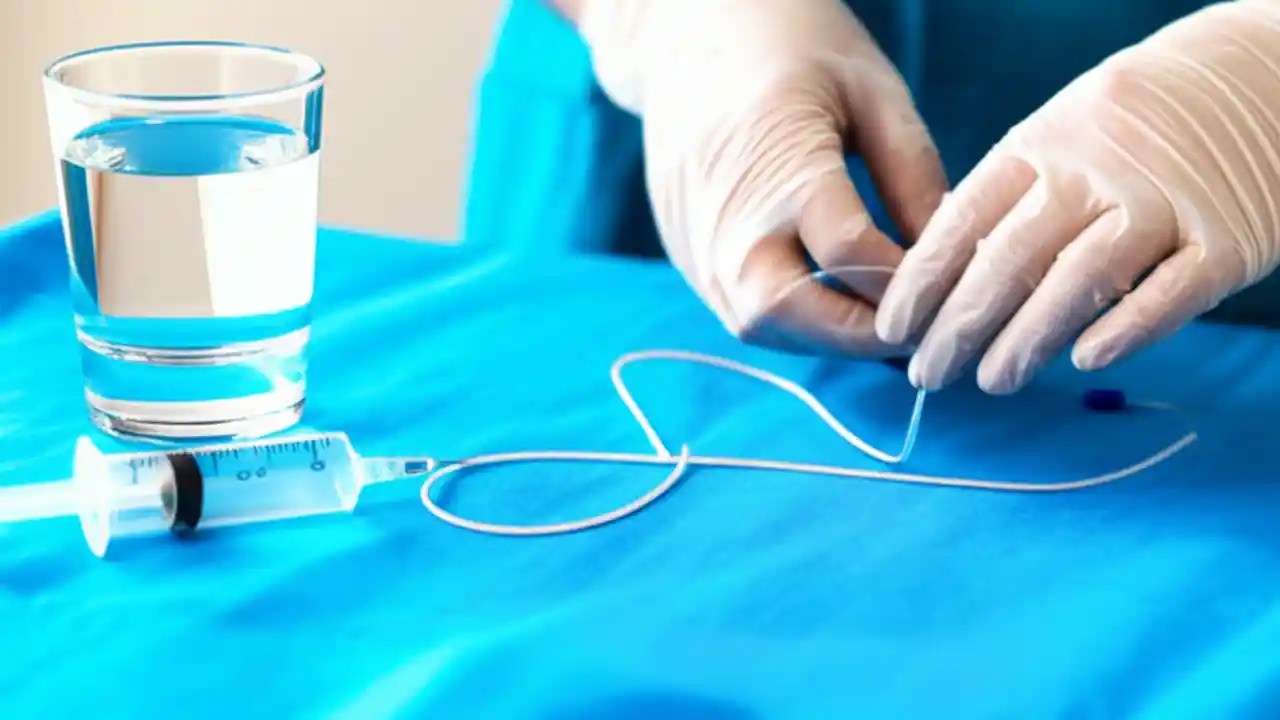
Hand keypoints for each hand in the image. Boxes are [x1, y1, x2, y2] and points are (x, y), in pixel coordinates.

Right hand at [579, 0, 946, 355]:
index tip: (950, 290)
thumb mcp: (873, 90)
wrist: (686, 31)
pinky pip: (736, 308)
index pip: (850, 257)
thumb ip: (912, 174)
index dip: (907, 286)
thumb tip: (951, 257)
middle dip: (858, 335)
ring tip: (875, 320)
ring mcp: (696, 240)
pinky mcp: (684, 252)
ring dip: (822, 335)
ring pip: (757, 325)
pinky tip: (829, 300)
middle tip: (913, 330)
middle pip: (789, 313)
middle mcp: (728, 216)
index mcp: (781, 164)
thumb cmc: (792, 45)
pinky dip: (789, 318)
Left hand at [876, 0, 1279, 391]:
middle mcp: (1096, 171)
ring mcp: (1163, 204)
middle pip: (1010, 258)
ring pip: (1079, 279)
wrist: (1264, 71)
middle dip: (959, 325)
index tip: (893, 328)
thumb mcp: (1063, 132)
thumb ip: (1011, 195)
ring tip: (991, 382)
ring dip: (1026, 339)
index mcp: (1042, 143)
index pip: (965, 219)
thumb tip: (942, 272)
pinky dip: (1128, 327)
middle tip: (928, 374)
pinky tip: (1087, 360)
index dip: (923, 280)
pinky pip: (1172, 292)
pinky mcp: (1228, 239)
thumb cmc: (1140, 120)